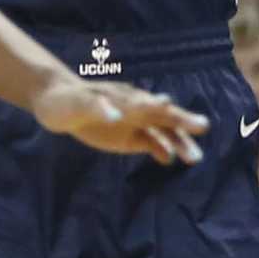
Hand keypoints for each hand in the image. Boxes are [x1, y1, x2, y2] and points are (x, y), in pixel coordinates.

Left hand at [30, 72, 208, 164]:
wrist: (56, 104)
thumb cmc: (65, 99)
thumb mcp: (76, 103)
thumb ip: (96, 106)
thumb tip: (116, 114)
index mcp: (122, 97)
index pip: (145, 102)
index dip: (159, 106)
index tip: (174, 108)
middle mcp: (133, 108)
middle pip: (162, 116)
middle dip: (181, 123)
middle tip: (202, 128)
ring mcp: (133, 122)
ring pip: (162, 132)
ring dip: (178, 142)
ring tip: (195, 158)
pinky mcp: (129, 136)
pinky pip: (151, 143)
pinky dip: (162, 150)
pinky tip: (170, 160)